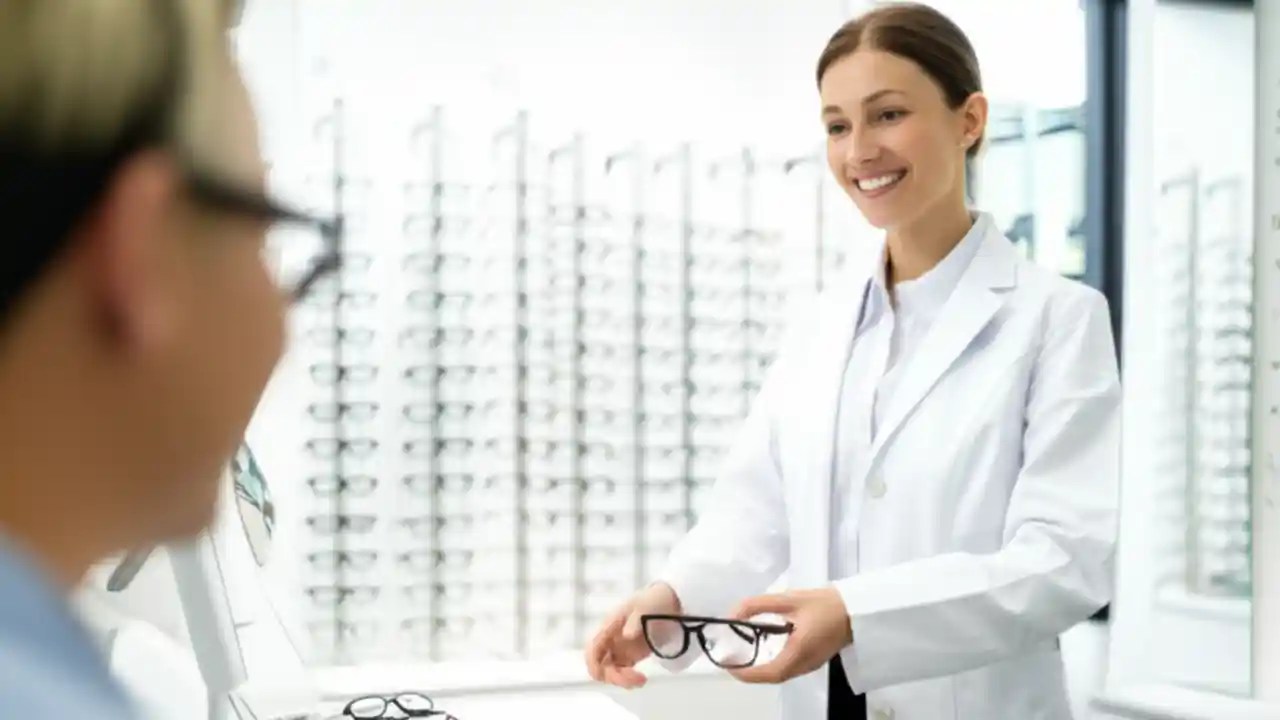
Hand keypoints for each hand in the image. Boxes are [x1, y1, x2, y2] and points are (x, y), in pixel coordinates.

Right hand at [584, 582, 681, 688]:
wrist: (670, 601)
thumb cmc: (654, 600)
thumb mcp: (645, 606)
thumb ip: (635, 620)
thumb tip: (626, 635)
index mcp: (610, 625)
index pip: (592, 646)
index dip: (592, 662)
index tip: (605, 675)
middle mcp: (610, 638)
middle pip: (599, 664)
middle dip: (613, 676)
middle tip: (636, 678)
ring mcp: (619, 647)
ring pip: (609, 670)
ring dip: (621, 680)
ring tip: (642, 680)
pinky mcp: (630, 655)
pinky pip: (621, 672)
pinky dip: (628, 679)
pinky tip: (641, 679)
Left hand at [725, 588, 852, 683]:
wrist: (858, 610)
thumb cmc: (825, 603)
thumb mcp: (789, 598)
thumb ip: (758, 605)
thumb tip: (733, 615)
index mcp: (800, 651)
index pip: (770, 672)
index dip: (747, 673)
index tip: (728, 665)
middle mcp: (806, 664)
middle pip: (774, 676)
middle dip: (750, 672)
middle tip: (732, 660)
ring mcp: (812, 664)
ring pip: (782, 674)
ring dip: (761, 669)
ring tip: (743, 655)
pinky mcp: (815, 660)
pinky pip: (790, 668)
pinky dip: (773, 665)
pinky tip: (764, 651)